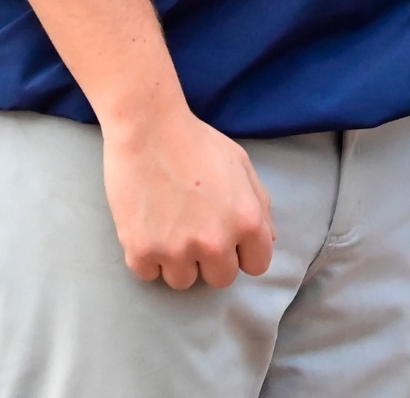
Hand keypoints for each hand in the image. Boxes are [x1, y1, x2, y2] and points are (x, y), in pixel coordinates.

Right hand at [101, 104, 275, 289]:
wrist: (149, 129)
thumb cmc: (198, 142)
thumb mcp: (241, 166)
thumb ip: (260, 205)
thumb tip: (268, 239)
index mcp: (247, 221)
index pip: (257, 266)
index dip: (243, 252)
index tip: (229, 238)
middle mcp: (215, 243)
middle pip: (221, 279)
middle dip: (212, 259)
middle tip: (196, 230)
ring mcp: (177, 251)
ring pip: (183, 281)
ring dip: (178, 261)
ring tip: (170, 228)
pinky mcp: (142, 251)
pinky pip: (149, 275)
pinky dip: (148, 258)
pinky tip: (148, 229)